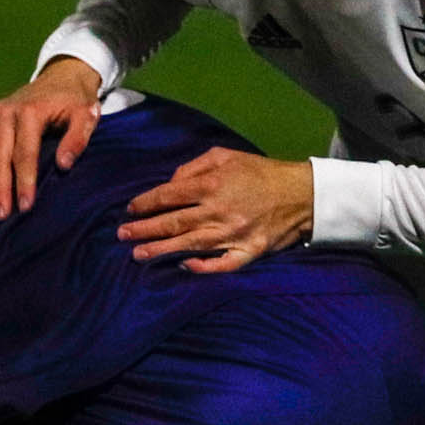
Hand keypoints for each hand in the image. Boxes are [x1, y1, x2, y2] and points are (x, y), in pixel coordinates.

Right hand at [0, 58, 103, 218]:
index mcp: (29, 112)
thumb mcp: (86, 114)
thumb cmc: (74, 101)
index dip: (24, 181)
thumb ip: (77, 139)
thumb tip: (63, 165)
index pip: (25, 153)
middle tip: (0, 215)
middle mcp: (6, 113)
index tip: (24, 206)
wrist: (60, 76)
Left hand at [119, 148, 313, 272]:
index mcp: (213, 185)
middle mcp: (219, 211)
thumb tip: (170, 185)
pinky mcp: (249, 251)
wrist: (302, 194)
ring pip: (190, 245)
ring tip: (139, 254)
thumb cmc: (261, 172)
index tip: (130, 209)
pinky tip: (184, 267)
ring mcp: (234, 234)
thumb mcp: (226, 156)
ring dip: (161, 250)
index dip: (146, 203)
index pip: (169, 196)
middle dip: (144, 229)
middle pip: (173, 223)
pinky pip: (222, 265)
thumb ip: (194, 168)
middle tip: (122, 235)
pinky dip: (203, 268)